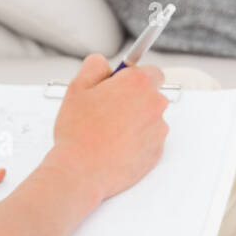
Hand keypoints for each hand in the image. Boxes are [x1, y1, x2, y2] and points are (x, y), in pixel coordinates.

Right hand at [48, 54, 168, 204]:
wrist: (82, 171)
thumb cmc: (79, 131)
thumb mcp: (77, 87)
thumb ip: (94, 65)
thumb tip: (104, 64)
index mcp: (137, 83)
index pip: (151, 71)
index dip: (133, 78)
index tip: (121, 85)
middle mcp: (154, 104)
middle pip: (151, 95)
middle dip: (134, 99)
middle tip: (109, 109)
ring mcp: (158, 130)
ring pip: (150, 118)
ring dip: (136, 121)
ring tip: (109, 131)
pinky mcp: (157, 153)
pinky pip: (150, 140)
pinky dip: (137, 141)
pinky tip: (115, 146)